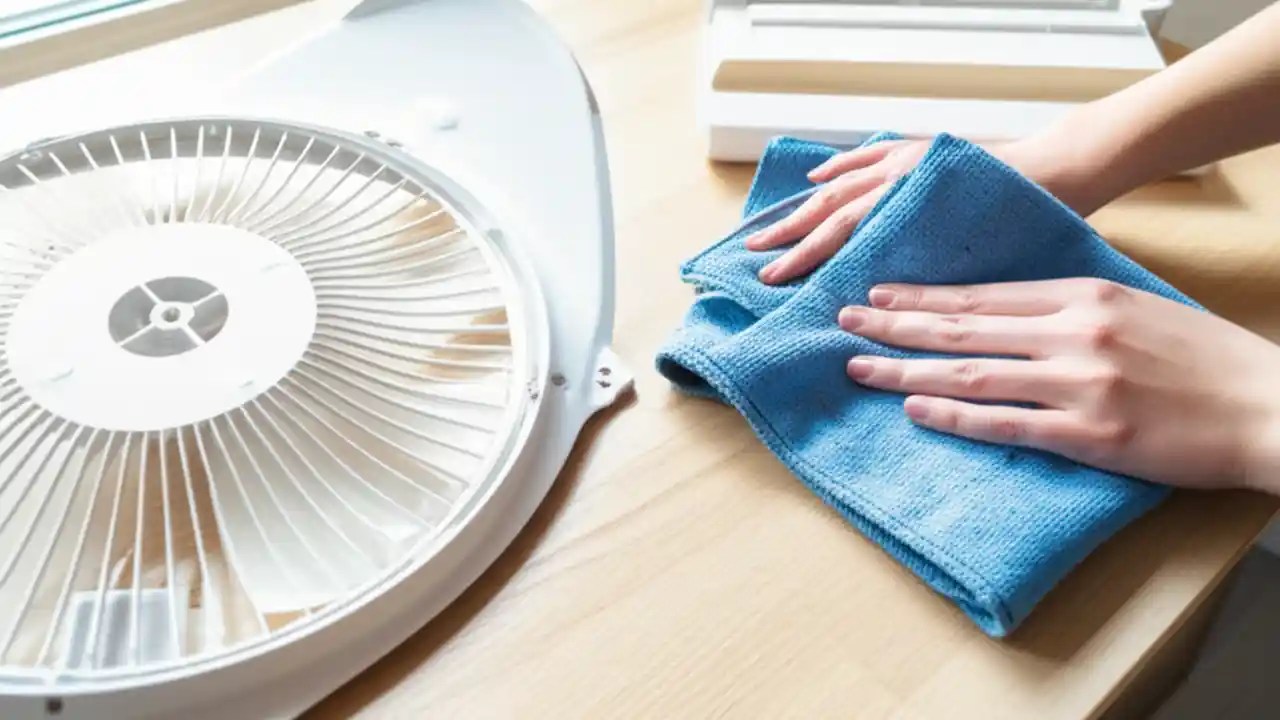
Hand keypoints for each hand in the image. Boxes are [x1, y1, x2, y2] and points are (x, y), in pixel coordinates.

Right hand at [745, 133, 1106, 285]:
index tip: (774, 281)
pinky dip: (839, 167)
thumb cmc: (1031, 219)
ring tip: (770, 230)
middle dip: (792, 237)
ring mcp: (906, 159)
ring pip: (841, 184)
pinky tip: (816, 181)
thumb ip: (933, 279)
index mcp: (910, 202)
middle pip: (832, 209)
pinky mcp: (919, 151)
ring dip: (802, 209)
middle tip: (757, 261)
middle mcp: (899, 176)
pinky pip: (868, 155)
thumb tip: (885, 302)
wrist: (1065, 168)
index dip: (805, 258)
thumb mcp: (980, 260)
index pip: (842, 231)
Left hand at [838, 278, 1279, 493]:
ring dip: (906, 371)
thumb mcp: (1134, 308)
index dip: (924, 297)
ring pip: (971, 375)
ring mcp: (1079, 384)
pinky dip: (954, 419)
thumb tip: (1006, 314)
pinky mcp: (1091, 435)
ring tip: (858, 367)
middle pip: (963, 328)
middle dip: (895, 324)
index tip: (879, 293)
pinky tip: (914, 413)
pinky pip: (1006, 425)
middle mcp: (1073, 332)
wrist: (1267, 405)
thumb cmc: (1203, 358)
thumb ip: (1070, 308)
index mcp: (1083, 296)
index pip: (982, 295)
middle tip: (843, 320)